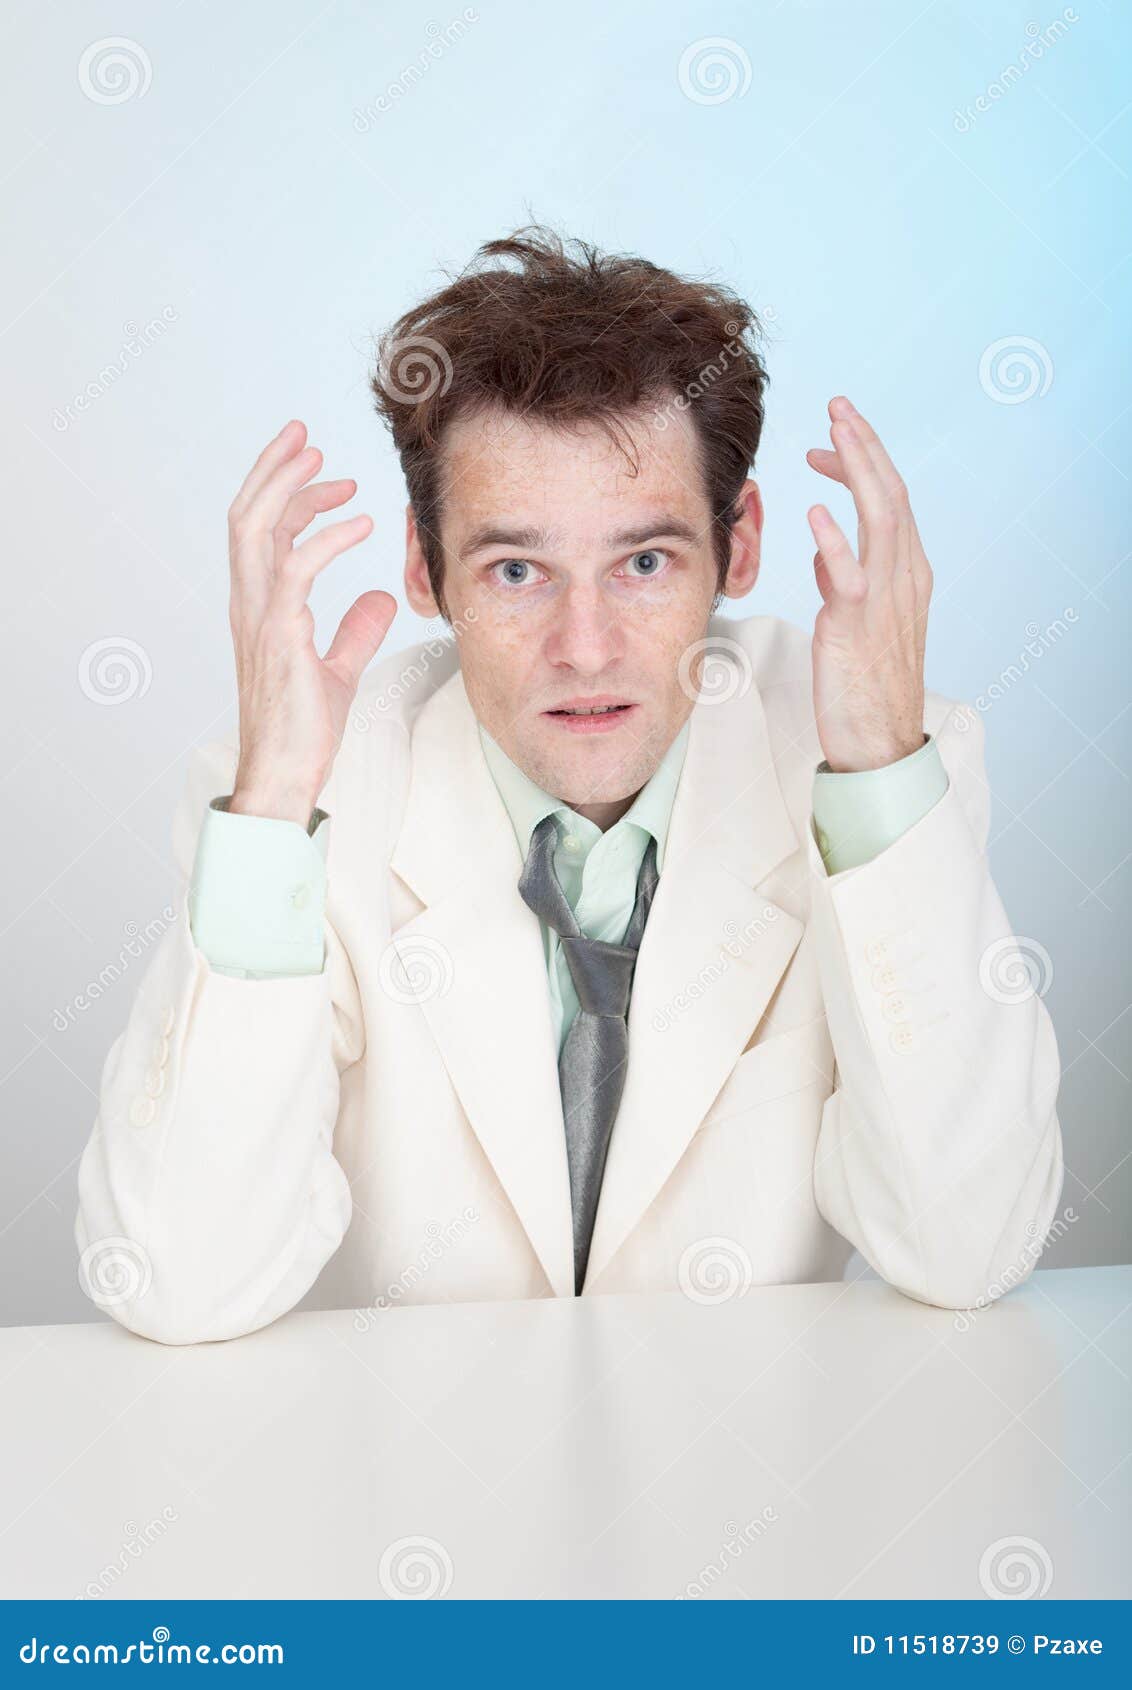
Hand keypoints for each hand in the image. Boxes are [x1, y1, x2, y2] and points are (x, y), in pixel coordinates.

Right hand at [227, 419, 396, 822]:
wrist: (285, 774)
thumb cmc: (303, 731)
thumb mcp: (339, 669)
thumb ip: (355, 631)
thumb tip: (380, 599)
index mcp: (258, 608)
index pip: (259, 533)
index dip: (284, 493)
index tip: (320, 469)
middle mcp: (250, 605)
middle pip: (247, 515)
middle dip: (274, 468)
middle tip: (306, 436)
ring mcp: (260, 618)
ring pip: (257, 529)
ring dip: (291, 488)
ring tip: (328, 466)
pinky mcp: (281, 634)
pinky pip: (296, 568)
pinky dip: (328, 536)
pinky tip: (360, 522)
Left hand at [805, 396, 930, 772]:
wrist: (881, 745)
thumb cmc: (867, 687)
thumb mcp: (854, 623)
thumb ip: (844, 582)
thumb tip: (826, 553)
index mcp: (907, 574)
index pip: (889, 501)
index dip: (863, 462)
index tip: (830, 440)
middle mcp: (904, 578)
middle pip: (891, 495)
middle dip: (865, 445)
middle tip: (837, 405)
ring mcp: (885, 601)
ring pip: (881, 520)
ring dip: (858, 470)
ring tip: (832, 434)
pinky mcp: (857, 627)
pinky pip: (851, 576)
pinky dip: (834, 541)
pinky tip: (815, 512)